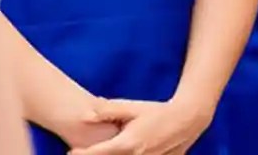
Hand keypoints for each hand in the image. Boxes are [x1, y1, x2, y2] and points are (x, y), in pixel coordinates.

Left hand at [67, 97, 210, 154]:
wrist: (187, 120)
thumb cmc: (157, 112)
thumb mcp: (133, 107)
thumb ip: (108, 110)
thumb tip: (85, 114)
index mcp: (128, 143)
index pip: (98, 153)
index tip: (70, 153)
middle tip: (80, 153)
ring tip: (99, 152)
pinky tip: (124, 152)